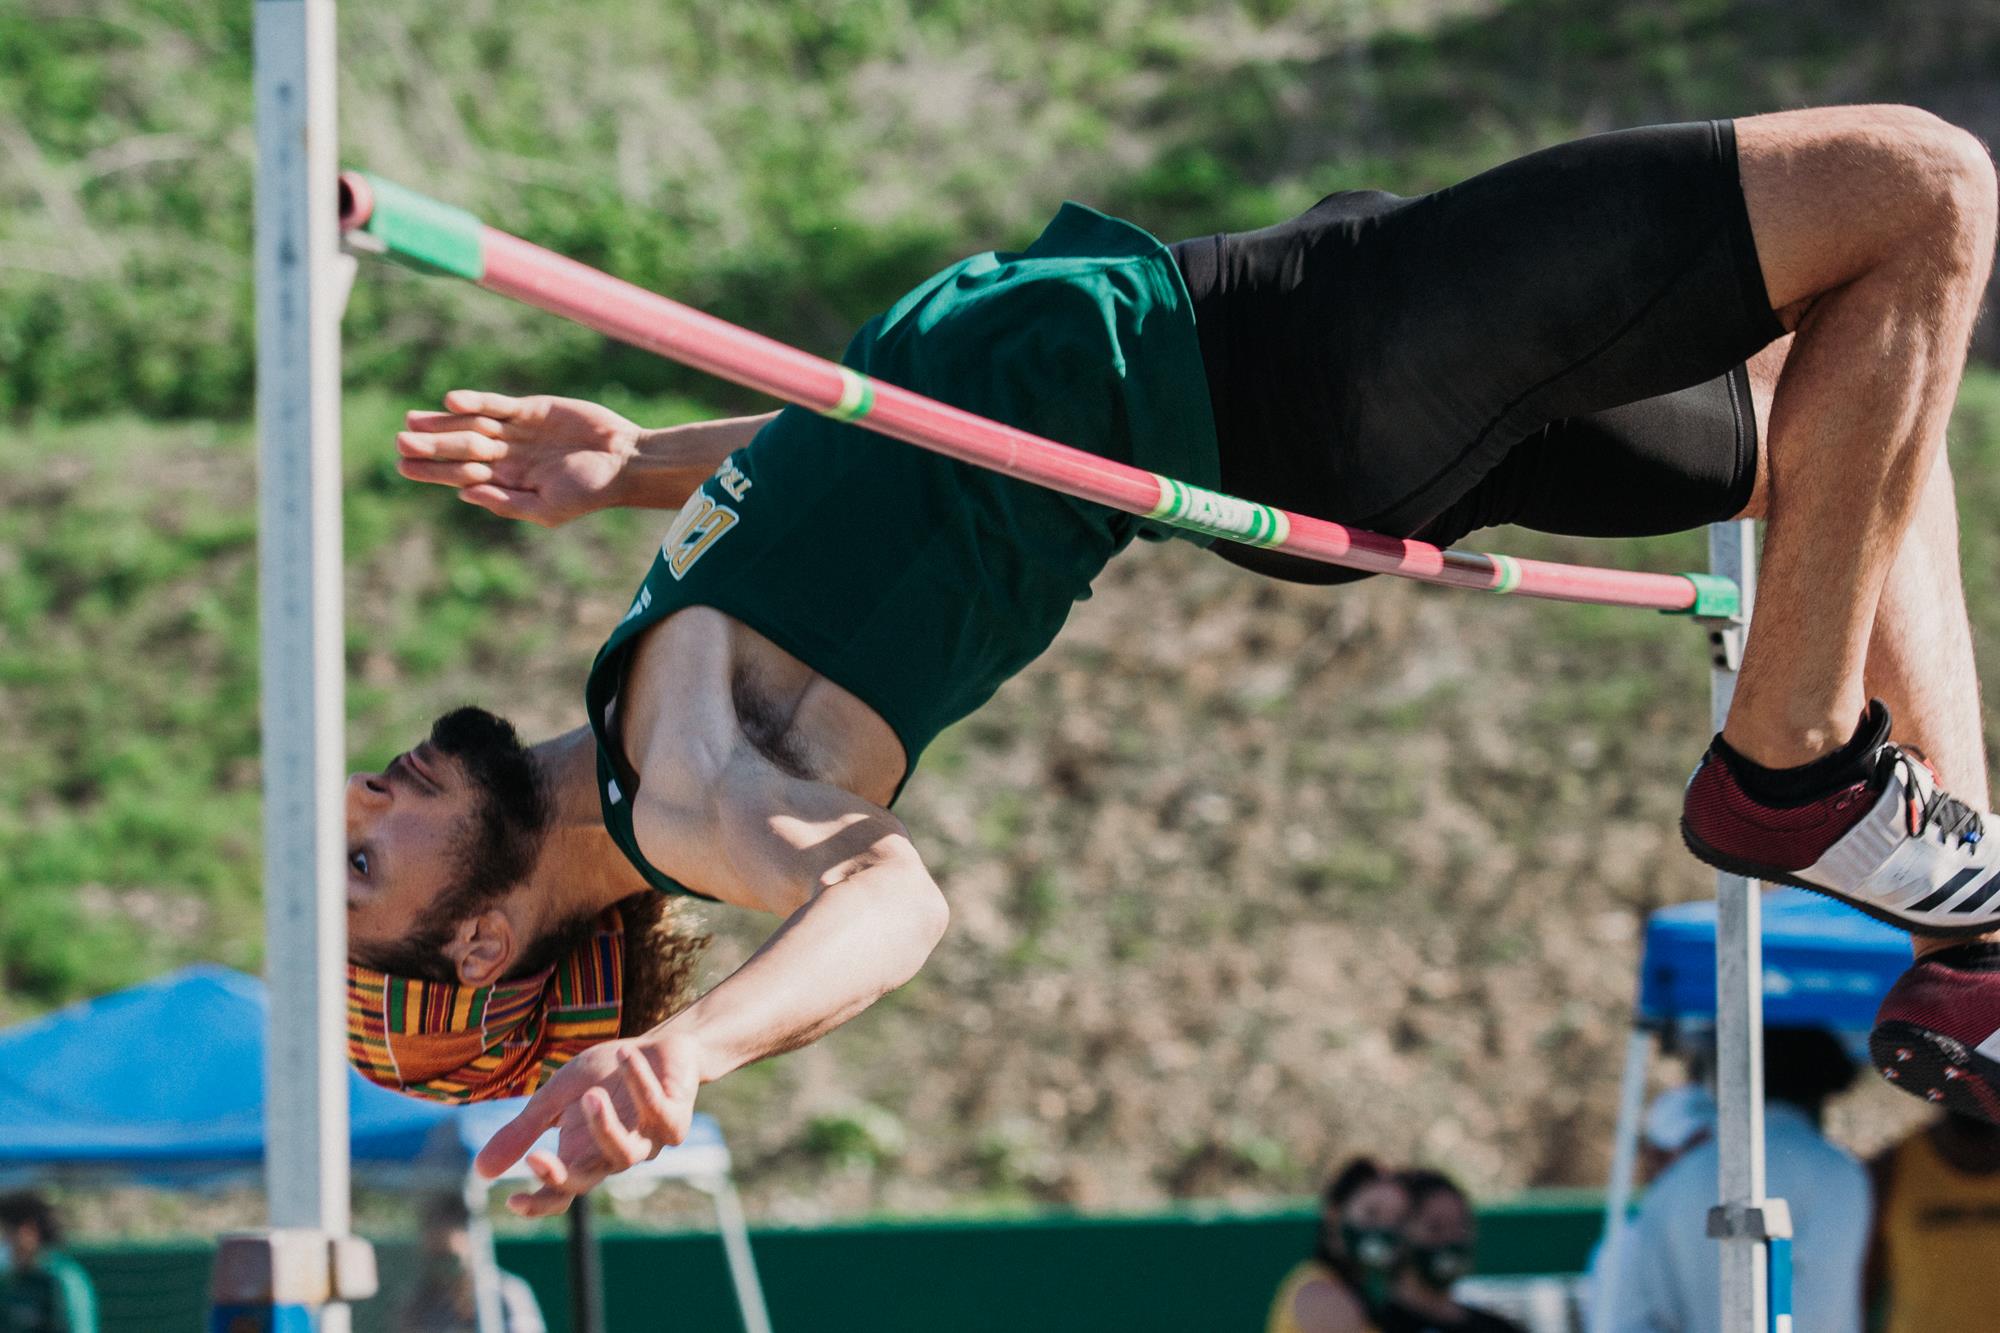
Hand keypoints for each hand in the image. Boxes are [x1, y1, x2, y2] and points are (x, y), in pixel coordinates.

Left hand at [396, 390, 642, 526]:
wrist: (624, 461)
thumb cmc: (590, 492)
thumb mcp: (547, 509)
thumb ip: (506, 503)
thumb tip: (463, 494)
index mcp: (507, 482)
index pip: (460, 474)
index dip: (431, 470)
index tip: (403, 466)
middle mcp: (507, 456)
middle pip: (459, 447)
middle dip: (430, 444)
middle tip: (401, 440)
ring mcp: (517, 431)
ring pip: (472, 424)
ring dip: (443, 422)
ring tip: (412, 419)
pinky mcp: (531, 409)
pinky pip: (497, 404)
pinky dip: (475, 402)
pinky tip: (452, 401)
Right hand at [473, 1031, 703, 1215]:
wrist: (658, 1048)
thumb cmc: (604, 1076)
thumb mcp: (555, 1099)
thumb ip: (523, 1132)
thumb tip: (480, 1172)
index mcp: (581, 1155)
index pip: (560, 1192)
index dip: (539, 1203)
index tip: (512, 1201)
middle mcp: (613, 1156)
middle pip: (587, 1182)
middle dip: (562, 1177)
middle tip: (534, 1157)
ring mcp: (648, 1143)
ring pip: (625, 1153)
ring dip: (605, 1126)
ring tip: (589, 1094)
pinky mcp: (676, 1121)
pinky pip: (658, 1111)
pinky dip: (640, 1083)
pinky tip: (625, 1055)